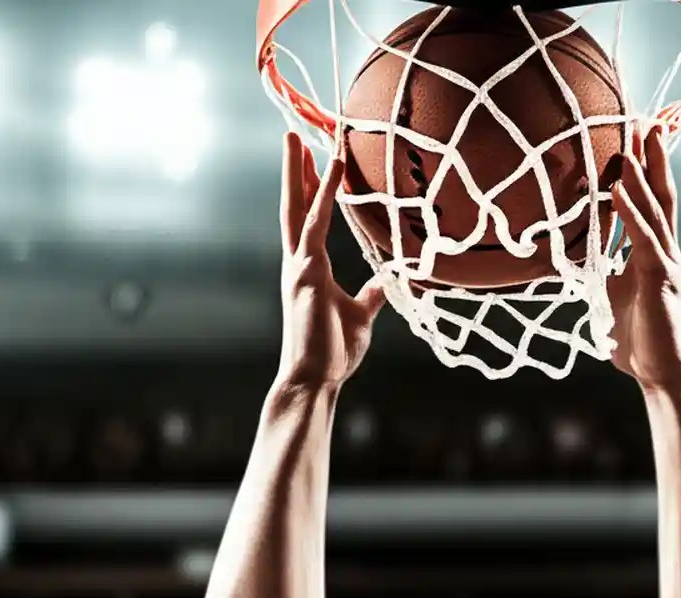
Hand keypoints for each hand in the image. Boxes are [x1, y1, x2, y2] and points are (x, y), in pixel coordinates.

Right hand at [277, 132, 385, 390]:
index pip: (308, 220)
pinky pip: (316, 225)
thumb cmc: (333, 351)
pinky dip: (324, 195)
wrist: (315, 378)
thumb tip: (389, 277)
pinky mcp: (306, 273)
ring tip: (295, 139)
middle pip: (293, 206)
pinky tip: (331, 170)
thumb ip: (372, 292)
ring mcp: (298, 266)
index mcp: (309, 269)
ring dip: (297, 172)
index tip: (311, 161)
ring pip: (297, 208)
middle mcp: (298, 262)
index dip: (310, 190)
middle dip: (292, 171)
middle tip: (291, 136)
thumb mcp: (361, 314)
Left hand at [607, 126, 680, 392]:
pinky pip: (644, 239)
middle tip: (645, 119)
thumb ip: (602, 272)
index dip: (644, 170)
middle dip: (653, 157)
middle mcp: (664, 252)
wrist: (661, 374)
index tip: (635, 136)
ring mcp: (666, 263)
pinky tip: (620, 188)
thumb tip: (578, 261)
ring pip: (655, 210)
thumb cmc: (637, 340)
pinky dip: (632, 212)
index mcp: (653, 254)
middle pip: (661, 194)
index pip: (650, 204)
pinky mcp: (660, 279)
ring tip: (634, 140)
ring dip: (643, 174)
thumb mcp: (611, 297)